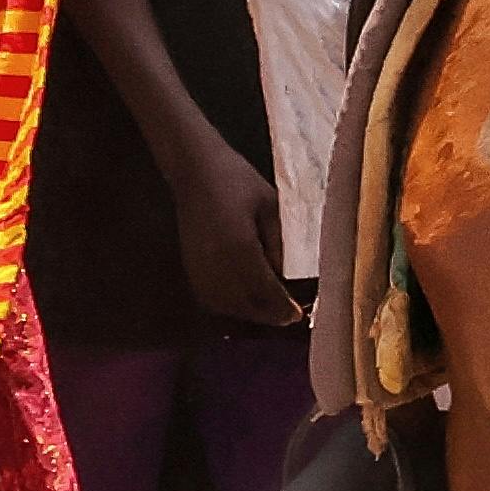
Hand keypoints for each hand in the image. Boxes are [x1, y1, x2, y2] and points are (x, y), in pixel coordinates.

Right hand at [169, 126, 298, 325]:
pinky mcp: (190, 271)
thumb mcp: (270, 205)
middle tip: (289, 317)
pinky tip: (244, 302)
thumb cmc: (238, 181)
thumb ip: (279, 241)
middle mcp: (218, 268)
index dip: (282, 306)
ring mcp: (200, 272)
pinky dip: (230, 307)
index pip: (265, 291)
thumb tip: (287, 273)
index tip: (298, 316)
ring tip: (270, 311)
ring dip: (249, 313)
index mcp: (241, 249)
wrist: (196, 172)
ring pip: (227, 307)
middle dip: (268, 315)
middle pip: (245, 305)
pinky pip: (212, 300)